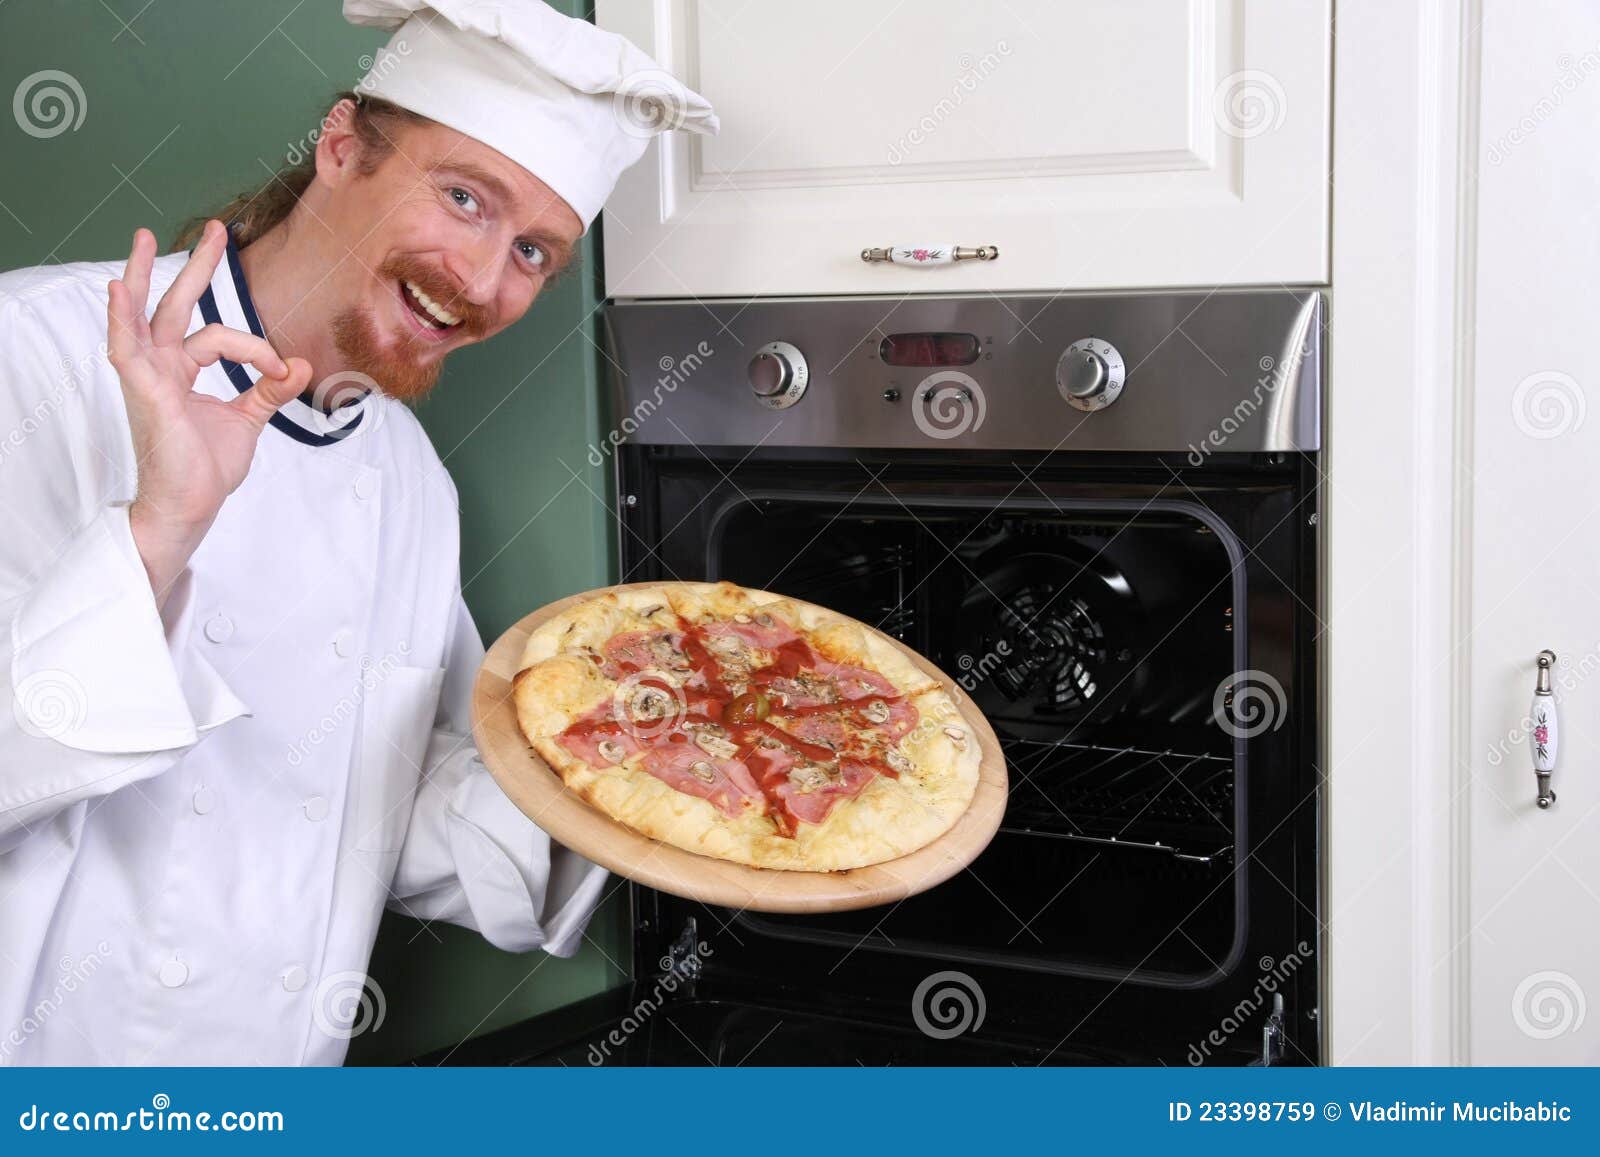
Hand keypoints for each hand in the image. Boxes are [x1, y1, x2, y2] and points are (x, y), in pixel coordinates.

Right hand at [106, 220, 310, 608]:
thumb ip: (269, 389)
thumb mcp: (247, 420)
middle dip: (194, 267)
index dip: (257, 349)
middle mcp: (160, 367)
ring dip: (143, 276)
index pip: (218, 337)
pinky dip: (121, 318)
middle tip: (215, 230)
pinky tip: (118, 290)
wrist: (191, 505)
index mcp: (181, 370)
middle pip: (173, 306)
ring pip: (144, 316)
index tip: (285, 367)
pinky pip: (126, 348)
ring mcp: (148, 377)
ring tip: (143, 236)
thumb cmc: (206, 467)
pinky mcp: (144, 392)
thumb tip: (302, 362)